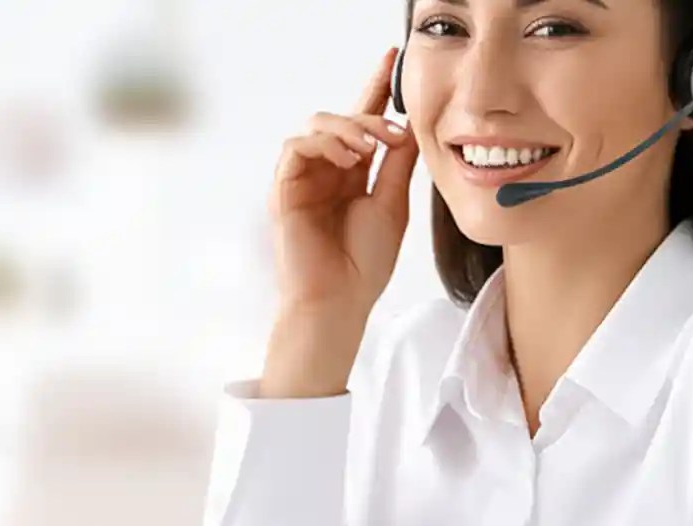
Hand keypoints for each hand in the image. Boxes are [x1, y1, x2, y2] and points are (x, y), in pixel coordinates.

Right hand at [267, 47, 420, 318]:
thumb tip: (409, 125)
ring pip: (316, 126)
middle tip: (394, 131)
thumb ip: (396, 165)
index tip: (392, 58)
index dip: (375, 89)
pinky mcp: (284, 188)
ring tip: (371, 147)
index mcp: (352, 174)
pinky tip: (347, 159)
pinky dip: (323, 144)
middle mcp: (326, 171)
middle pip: (340, 118)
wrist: (340, 299)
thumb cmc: (365, 262)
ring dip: (347, 128)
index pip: (363, 123)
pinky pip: (296, 146)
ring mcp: (302, 178)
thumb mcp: (392, 204)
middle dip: (368, 115)